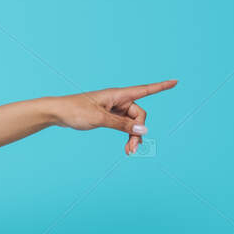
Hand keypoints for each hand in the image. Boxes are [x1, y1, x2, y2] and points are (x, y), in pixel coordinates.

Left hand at [50, 80, 177, 155]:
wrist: (57, 113)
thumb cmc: (75, 111)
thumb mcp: (100, 118)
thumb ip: (122, 125)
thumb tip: (143, 130)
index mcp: (118, 95)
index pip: (144, 90)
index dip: (161, 86)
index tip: (175, 81)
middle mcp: (118, 100)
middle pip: (139, 114)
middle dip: (139, 131)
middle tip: (132, 149)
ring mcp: (113, 109)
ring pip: (131, 123)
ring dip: (132, 136)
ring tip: (129, 151)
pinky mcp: (107, 116)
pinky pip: (123, 126)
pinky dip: (125, 135)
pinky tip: (126, 147)